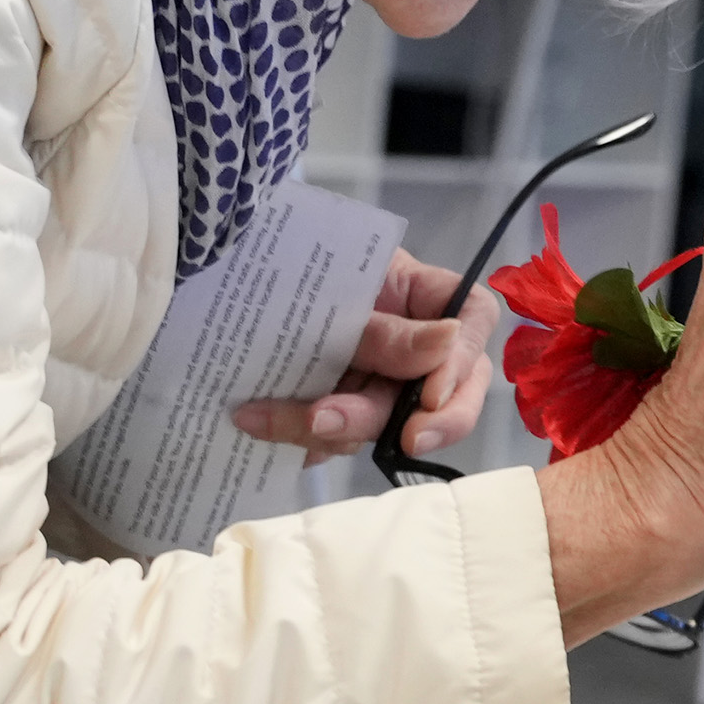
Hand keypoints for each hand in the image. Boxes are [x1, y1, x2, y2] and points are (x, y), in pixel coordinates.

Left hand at [229, 247, 499, 462]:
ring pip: (382, 428)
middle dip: (408, 424)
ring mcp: (377, 383)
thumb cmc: (289, 262)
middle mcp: (411, 348)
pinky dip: (299, 439)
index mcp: (422, 297)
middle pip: (444, 396)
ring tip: (264, 417)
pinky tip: (260, 426)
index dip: (461, 363)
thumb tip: (448, 340)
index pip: (473, 321)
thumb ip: (386, 329)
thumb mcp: (338, 288)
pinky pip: (333, 442)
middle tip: (386, 440)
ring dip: (330, 431)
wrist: (230, 282)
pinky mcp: (339, 410)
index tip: (429, 397)